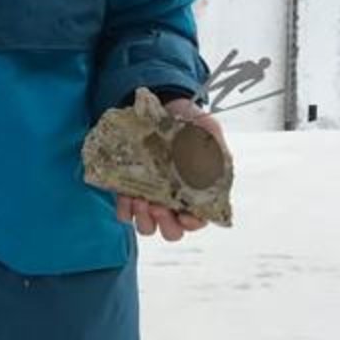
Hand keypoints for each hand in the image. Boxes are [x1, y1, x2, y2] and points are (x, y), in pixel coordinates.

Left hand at [115, 99, 226, 240]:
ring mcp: (152, 199)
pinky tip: (126, 196)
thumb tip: (212, 168)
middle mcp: (175, 203)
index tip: (185, 215)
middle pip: (171, 232)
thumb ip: (214, 151)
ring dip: (143, 219)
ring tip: (140, 200)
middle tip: (158, 206)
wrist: (164, 108)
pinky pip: (125, 213)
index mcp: (198, 195)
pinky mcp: (131, 192)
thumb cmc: (191, 125)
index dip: (192, 224)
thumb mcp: (209, 133)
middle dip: (165, 224)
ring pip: (147, 227)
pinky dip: (125, 209)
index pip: (197, 222)